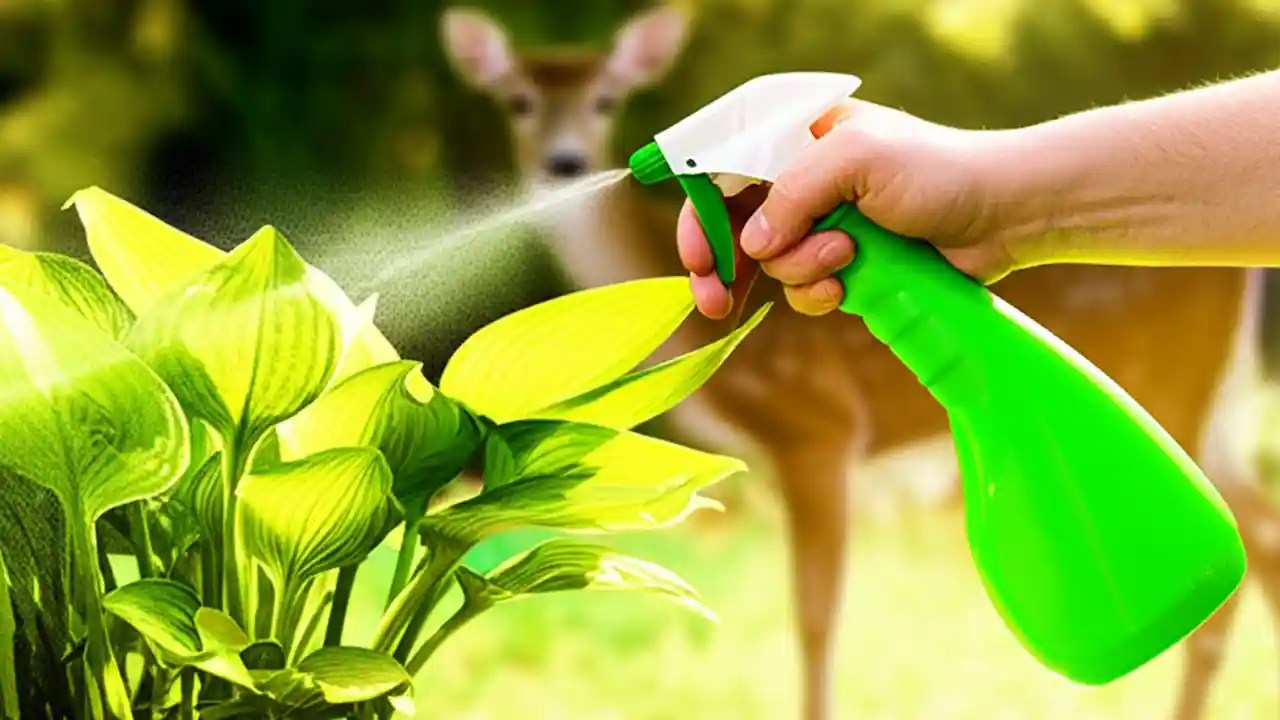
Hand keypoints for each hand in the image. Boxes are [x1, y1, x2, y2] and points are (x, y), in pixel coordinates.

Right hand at [677, 99, 1012, 317]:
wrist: (1004, 215)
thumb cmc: (938, 170)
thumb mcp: (856, 159)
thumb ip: (793, 193)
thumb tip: (750, 244)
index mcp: (795, 139)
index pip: (720, 173)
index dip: (701, 217)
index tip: (700, 259)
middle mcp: (801, 181)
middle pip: (733, 227)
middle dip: (725, 265)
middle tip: (715, 303)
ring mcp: (821, 226)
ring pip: (771, 265)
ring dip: (801, 270)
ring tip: (848, 256)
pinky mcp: (843, 265)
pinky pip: (804, 291)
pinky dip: (821, 293)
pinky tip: (852, 284)